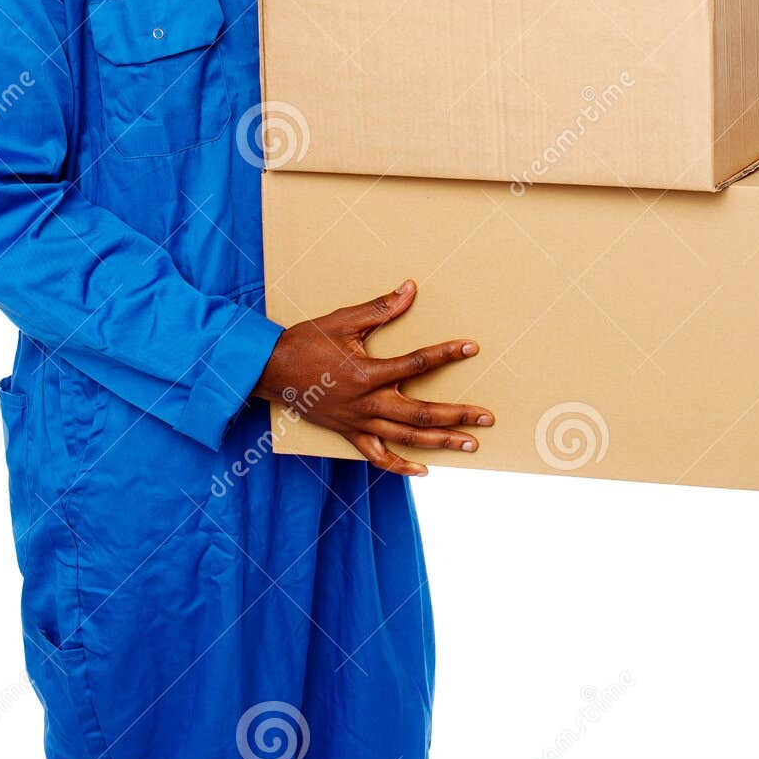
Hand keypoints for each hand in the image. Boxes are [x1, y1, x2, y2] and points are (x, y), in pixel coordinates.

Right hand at [254, 279, 494, 475]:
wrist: (271, 371)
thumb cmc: (307, 342)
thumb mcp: (343, 321)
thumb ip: (380, 309)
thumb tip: (410, 289)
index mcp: (367, 374)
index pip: (416, 364)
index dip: (445, 354)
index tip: (471, 347)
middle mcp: (367, 404)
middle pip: (421, 414)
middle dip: (458, 416)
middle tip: (487, 417)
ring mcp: (359, 423)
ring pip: (407, 439)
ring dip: (441, 442)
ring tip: (470, 444)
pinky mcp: (350, 434)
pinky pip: (378, 457)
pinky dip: (402, 467)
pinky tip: (424, 470)